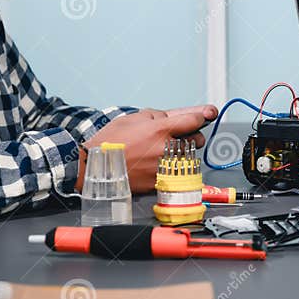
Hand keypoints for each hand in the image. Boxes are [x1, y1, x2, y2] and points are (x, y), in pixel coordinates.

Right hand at [80, 105, 216, 192]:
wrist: (94, 169)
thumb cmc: (110, 142)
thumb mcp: (133, 118)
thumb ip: (158, 116)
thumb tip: (175, 117)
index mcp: (161, 130)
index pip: (195, 120)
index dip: (201, 116)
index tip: (205, 114)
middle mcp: (166, 150)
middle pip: (198, 140)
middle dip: (191, 136)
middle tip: (179, 135)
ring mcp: (165, 168)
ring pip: (189, 158)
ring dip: (182, 153)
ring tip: (163, 151)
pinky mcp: (161, 183)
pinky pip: (176, 173)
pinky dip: (171, 168)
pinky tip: (157, 165)